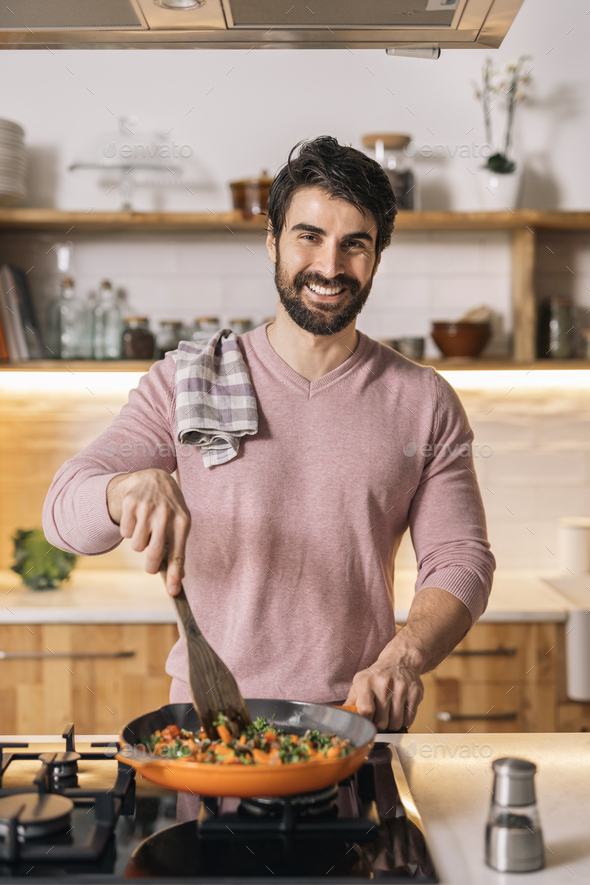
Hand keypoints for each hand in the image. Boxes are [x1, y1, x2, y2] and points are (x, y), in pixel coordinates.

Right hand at [106, 469, 190, 595]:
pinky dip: (129, 530)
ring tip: (146, 530)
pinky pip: (125, 533)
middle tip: (151, 565)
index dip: (174, 574)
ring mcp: (147, 508)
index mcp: (182, 521)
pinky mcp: (130, 503)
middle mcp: (165, 514)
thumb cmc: (169, 508)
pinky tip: (137, 519)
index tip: (173, 592)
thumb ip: (178, 550)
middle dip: (150, 566)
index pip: (178, 553)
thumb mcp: (180, 524)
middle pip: (153, 554)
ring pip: (136, 546)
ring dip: (139, 543)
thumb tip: (177, 581)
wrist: (153, 479)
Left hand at [344, 655, 423, 731]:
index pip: (365, 711)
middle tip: (379, 715)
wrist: (400, 660)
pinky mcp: (415, 694)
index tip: (366, 724)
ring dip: (392, 722)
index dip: (365, 722)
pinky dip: (404, 719)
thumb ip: (351, 701)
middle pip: (381, 722)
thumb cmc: (376, 675)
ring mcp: (401, 689)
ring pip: (396, 724)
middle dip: (379, 723)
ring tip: (390, 711)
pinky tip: (400, 708)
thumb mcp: (360, 683)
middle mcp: (384, 684)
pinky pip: (409, 720)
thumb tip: (342, 718)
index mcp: (366, 682)